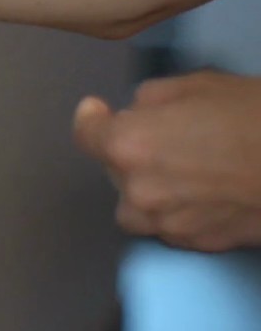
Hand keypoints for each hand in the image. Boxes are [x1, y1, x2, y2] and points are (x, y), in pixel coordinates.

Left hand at [73, 70, 260, 251]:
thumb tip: (133, 113)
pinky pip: (173, 227)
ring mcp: (170, 224)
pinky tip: (208, 193)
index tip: (98, 111)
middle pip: (113, 173)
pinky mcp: (201, 245)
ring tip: (182, 171)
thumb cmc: (254, 113)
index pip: (86, 135)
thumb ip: (150, 101)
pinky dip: (179, 211)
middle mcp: (139, 191)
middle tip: (162, 137)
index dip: (91, 119)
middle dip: (129, 154)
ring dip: (148, 190)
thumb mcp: (195, 85)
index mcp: (129, 145)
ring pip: (138, 210)